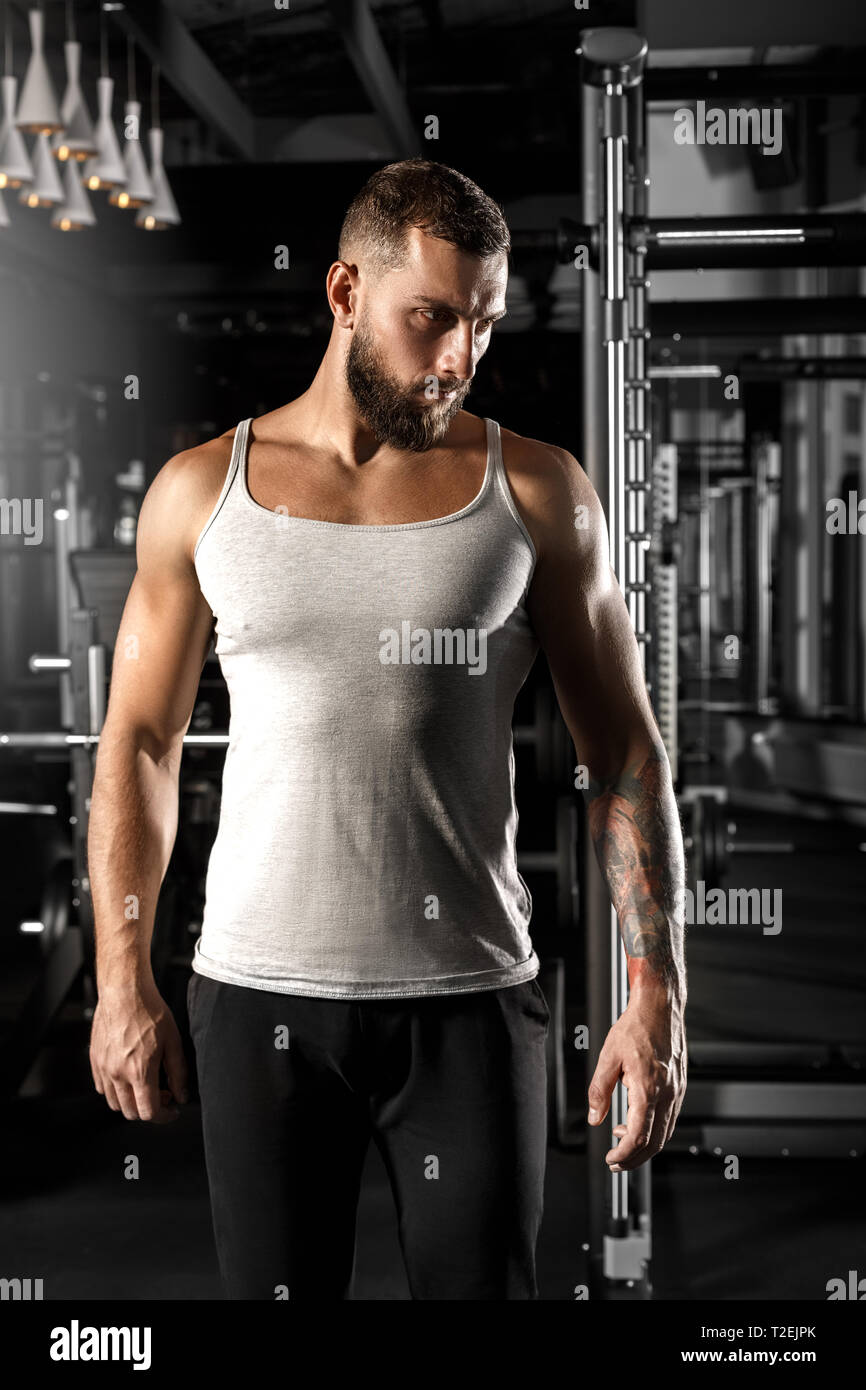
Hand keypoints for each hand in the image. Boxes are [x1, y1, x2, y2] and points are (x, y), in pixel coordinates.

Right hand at [89, 979, 188, 1123]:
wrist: (125, 991)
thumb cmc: (149, 1011)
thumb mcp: (173, 1041)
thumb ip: (178, 1073)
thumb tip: (181, 1095)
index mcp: (139, 1071)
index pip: (148, 1113)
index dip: (164, 1116)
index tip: (172, 1109)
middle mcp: (117, 1074)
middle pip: (130, 1112)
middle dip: (148, 1109)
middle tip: (162, 1093)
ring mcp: (102, 1068)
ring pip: (114, 1103)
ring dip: (130, 1101)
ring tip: (144, 1083)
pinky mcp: (94, 1060)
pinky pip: (101, 1088)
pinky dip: (114, 1090)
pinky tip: (128, 1075)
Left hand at [587, 988, 686, 1170]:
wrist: (660, 1006)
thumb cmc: (635, 1027)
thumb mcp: (608, 1057)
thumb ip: (600, 1090)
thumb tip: (594, 1118)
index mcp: (649, 1088)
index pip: (639, 1136)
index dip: (624, 1155)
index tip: (610, 1159)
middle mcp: (668, 1093)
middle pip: (655, 1142)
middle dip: (634, 1158)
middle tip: (615, 1163)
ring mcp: (677, 1090)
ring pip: (665, 1132)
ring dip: (644, 1145)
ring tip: (620, 1142)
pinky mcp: (680, 1085)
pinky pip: (670, 1117)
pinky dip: (654, 1128)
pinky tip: (634, 1120)